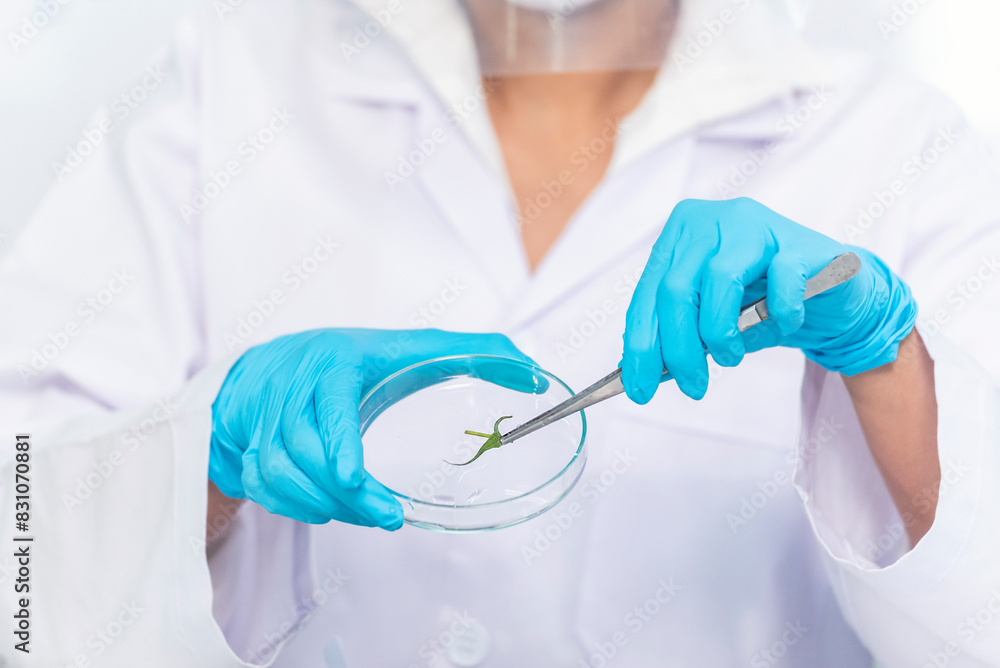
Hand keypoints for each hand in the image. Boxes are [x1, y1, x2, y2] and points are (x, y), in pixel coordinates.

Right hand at [210, 329, 545, 527]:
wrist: (271, 363)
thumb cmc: (353, 358)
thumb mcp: (409, 347)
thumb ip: (473, 353)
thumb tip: (533, 372)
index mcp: (333, 364)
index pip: (329, 404)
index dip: (338, 443)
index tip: (355, 478)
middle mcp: (290, 389)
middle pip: (302, 450)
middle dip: (345, 493)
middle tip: (390, 517)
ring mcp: (262, 419)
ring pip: (277, 473)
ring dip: (321, 504)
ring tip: (367, 516)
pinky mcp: (248, 446)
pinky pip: (262, 486)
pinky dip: (295, 506)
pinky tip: (330, 512)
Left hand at [621, 198, 917, 401]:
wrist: (834, 290)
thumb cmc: (765, 302)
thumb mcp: (712, 316)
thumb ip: (680, 332)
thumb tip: (643, 371)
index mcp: (682, 234)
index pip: (648, 294)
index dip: (640, 345)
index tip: (639, 388)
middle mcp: (713, 221)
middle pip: (676, 290)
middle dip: (678, 349)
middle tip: (691, 387)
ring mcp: (756, 226)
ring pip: (719, 280)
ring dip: (721, 333)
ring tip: (730, 358)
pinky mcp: (798, 244)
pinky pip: (781, 281)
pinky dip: (779, 314)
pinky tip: (784, 324)